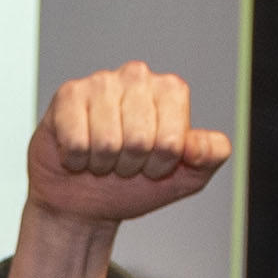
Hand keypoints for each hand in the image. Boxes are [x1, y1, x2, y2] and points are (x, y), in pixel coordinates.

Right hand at [25, 62, 231, 224]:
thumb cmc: (132, 183)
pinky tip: (79, 152)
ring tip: (102, 157)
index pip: (173, 141)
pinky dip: (77, 159)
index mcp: (170, 90)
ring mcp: (101, 82)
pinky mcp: (68, 95)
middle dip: (130, 165)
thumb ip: (210, 157)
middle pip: (140, 140)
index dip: (160, 165)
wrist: (83, 200)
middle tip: (123, 162)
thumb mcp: (185, 178)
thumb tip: (199, 144)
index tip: (151, 163)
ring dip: (103, 163)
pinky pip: (77, 141)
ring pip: (107, 142)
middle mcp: (137, 77)